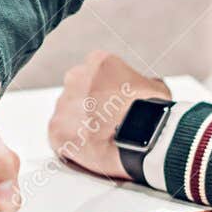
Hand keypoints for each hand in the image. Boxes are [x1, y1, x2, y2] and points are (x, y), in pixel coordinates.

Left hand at [48, 51, 170, 178]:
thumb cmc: (152, 113)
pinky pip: (61, 136)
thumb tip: (143, 87)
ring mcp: (63, 105)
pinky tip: (91, 149)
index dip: (104, 91)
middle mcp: (75, 78)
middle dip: (88, 106)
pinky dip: (73, 144)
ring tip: (101, 139)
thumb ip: (141, 82)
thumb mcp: (155, 86)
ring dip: (80, 125)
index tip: (112, 104)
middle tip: (105, 122)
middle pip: (77, 92)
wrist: (145, 139)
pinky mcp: (56, 130)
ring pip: (67, 114)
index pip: (94, 73)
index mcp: (98, 63)